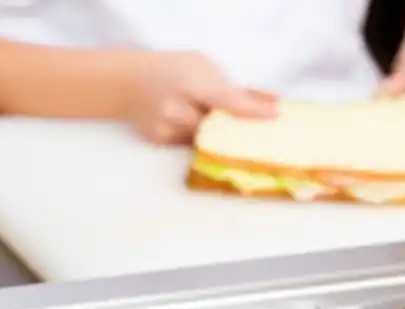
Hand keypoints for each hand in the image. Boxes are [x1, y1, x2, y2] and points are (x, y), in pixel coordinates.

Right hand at [126, 51, 276, 144]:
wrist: (129, 81)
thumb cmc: (173, 70)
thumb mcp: (204, 67)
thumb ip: (236, 88)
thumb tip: (273, 105)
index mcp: (190, 83)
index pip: (226, 101)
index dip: (253, 111)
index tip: (275, 117)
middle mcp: (176, 108)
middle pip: (219, 128)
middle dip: (239, 130)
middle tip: (260, 133)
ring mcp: (166, 128)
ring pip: (207, 141)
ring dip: (221, 138)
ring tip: (230, 132)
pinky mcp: (160, 141)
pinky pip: (192, 146)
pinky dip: (203, 141)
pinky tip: (201, 131)